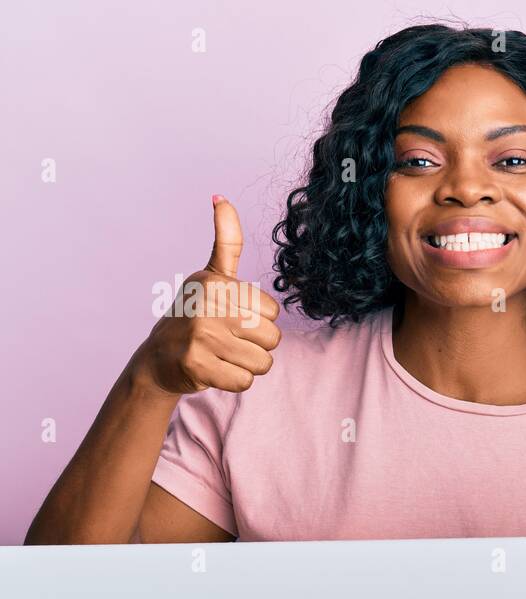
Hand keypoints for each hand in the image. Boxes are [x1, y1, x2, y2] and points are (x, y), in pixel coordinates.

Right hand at [131, 196, 281, 395]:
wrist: (157, 358)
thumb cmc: (194, 315)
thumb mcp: (211, 274)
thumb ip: (226, 240)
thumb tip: (220, 197)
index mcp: (216, 282)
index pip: (274, 313)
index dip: (259, 321)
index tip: (231, 318)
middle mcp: (207, 305)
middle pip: (273, 338)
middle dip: (255, 345)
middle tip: (226, 340)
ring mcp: (200, 335)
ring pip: (262, 362)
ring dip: (246, 365)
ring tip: (221, 355)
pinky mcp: (196, 365)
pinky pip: (244, 381)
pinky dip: (233, 381)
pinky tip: (213, 370)